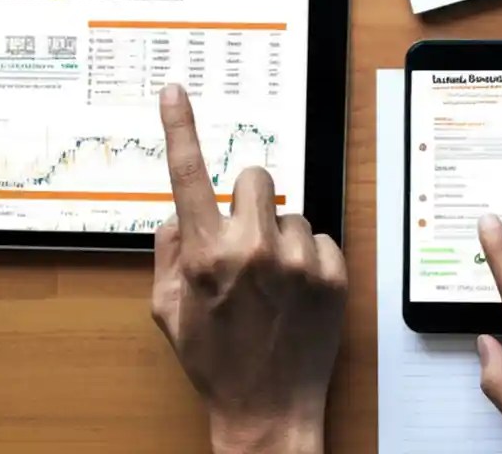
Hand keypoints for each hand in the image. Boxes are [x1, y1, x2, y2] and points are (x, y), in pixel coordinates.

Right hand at [151, 84, 346, 453]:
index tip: (175, 91)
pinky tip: (298, 292)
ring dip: (281, 236)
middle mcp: (253, 250)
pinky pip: (321, 237)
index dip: (179, 127)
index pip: (187, 175)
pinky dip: (311, 258)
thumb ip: (167, 252)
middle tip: (246, 236)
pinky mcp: (334, 274)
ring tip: (273, 282)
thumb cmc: (214, 363)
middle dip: (249, 199)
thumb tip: (178, 212)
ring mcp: (298, 261)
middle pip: (256, 176)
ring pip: (291, 212)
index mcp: (205, 256)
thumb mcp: (168, 311)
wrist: (268, 410)